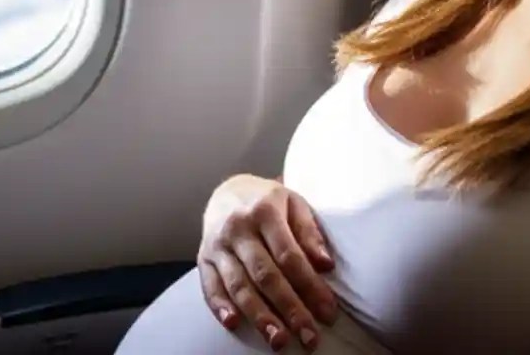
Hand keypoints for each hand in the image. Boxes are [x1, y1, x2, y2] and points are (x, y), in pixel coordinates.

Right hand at [198, 174, 338, 351]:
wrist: (228, 191)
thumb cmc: (268, 201)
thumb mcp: (294, 204)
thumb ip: (309, 233)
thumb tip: (325, 265)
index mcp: (265, 211)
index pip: (289, 255)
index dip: (310, 285)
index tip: (328, 311)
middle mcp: (238, 228)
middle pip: (265, 275)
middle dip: (289, 308)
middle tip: (308, 336)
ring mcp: (217, 245)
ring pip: (239, 285)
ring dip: (259, 316)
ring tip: (279, 340)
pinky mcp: (202, 258)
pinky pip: (209, 286)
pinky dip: (220, 307)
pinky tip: (234, 324)